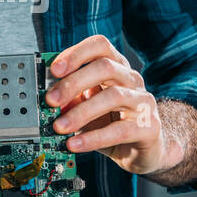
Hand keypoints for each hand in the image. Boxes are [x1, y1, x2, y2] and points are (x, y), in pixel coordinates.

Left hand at [45, 35, 184, 176]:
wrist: (142, 150)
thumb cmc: (112, 123)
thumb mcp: (87, 106)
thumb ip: (70, 98)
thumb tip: (47, 97)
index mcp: (116, 67)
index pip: (100, 46)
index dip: (76, 53)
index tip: (54, 69)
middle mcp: (132, 79)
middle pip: (105, 67)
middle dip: (73, 83)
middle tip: (50, 101)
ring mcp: (143, 102)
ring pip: (113, 97)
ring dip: (80, 112)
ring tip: (59, 127)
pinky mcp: (149, 127)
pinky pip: (120, 130)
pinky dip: (94, 138)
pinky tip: (75, 144)